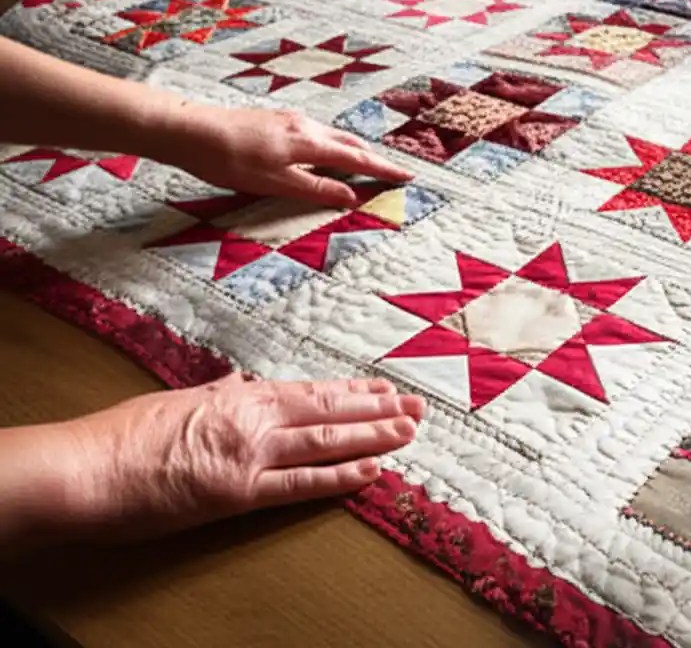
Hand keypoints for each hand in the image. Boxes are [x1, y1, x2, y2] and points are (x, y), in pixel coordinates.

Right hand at [57, 373, 423, 539]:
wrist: (88, 467)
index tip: (383, 389)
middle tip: (418, 407)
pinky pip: (300, 484)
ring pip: (325, 441)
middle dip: (377, 409)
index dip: (350, 392)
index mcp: (237, 398)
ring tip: (410, 431)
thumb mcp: (176, 401)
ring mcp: (250, 455)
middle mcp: (253, 419)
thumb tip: (241, 382)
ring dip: (372, 436)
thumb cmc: (123, 435)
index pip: (308, 392)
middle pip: (328, 411)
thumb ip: (216, 394)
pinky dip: (339, 477)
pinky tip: (372, 471)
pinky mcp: (240, 493)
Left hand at [151, 105, 413, 206]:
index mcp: (309, 143)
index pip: (357, 158)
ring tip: (364, 163)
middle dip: (373, 157)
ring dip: (353, 149)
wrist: (191, 131)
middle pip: (350, 141)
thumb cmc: (230, 161)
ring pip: (332, 134)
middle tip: (392, 171)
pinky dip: (332, 143)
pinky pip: (316, 132)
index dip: (383, 168)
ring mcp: (290, 120)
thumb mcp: (275, 183)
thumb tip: (351, 195)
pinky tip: (324, 151)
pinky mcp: (276, 119)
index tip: (407, 175)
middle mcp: (305, 126)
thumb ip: (315, 189)